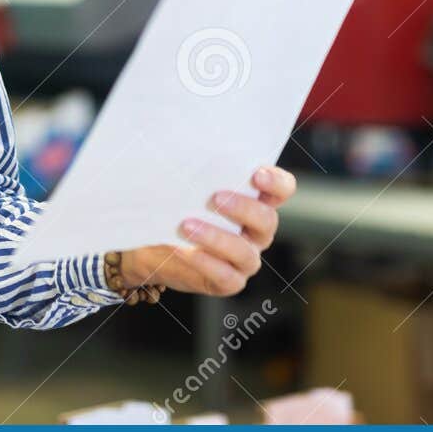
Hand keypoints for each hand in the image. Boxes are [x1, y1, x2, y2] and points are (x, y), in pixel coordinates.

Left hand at [117, 165, 297, 296]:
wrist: (150, 245)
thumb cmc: (173, 207)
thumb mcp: (184, 186)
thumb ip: (195, 171)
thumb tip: (181, 150)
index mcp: (254, 202)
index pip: (282, 190)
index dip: (276, 182)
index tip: (256, 174)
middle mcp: (256, 231)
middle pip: (267, 220)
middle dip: (243, 208)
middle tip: (215, 197)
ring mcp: (245, 258)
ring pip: (244, 251)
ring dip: (217, 237)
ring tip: (187, 225)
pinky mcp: (229, 281)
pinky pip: (226, 276)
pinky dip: (205, 263)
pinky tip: (183, 251)